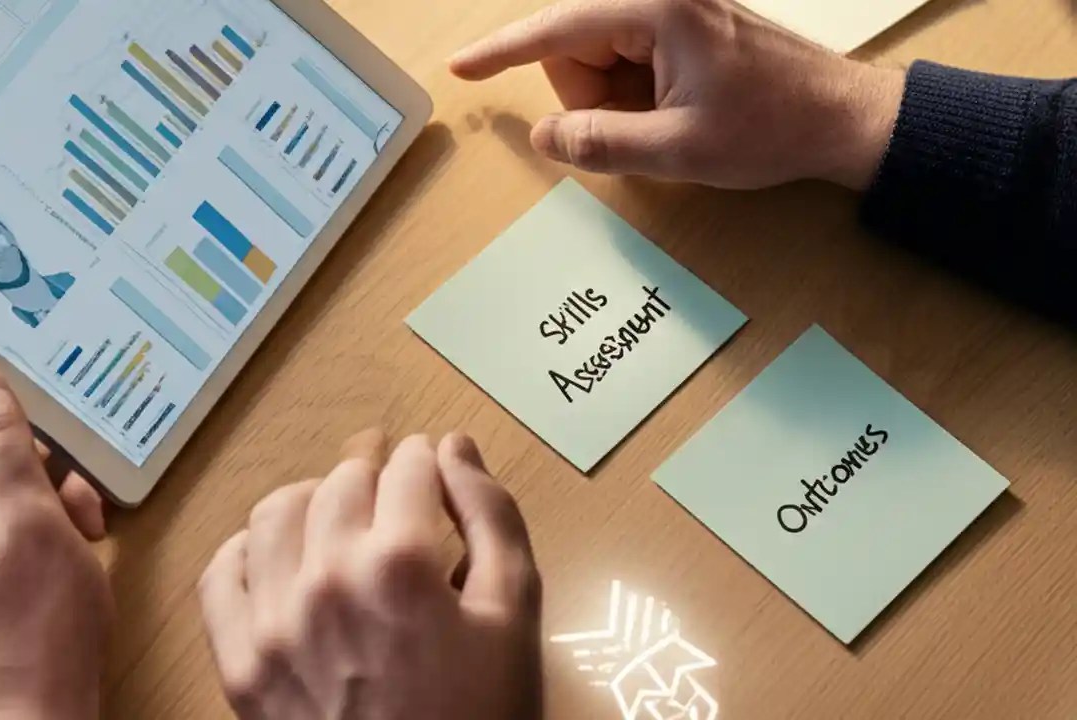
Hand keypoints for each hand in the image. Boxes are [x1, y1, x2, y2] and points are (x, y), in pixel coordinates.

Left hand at [199, 431, 541, 719]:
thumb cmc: (480, 715)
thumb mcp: (515, 616)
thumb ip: (492, 519)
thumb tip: (453, 446)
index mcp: (399, 564)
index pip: (407, 468)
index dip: (426, 460)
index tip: (433, 471)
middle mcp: (325, 579)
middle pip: (343, 480)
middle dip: (377, 473)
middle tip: (396, 491)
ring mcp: (271, 622)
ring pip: (276, 512)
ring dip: (314, 498)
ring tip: (341, 514)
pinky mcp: (237, 663)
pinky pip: (221, 573)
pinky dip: (246, 548)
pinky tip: (279, 555)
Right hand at [451, 0, 904, 189]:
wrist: (844, 119)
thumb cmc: (773, 128)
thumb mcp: (678, 151)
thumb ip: (601, 143)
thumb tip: (545, 137)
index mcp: (658, 11)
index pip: (556, 28)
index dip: (504, 53)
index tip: (462, 70)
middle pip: (577, 45)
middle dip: (588, 97)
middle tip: (639, 132)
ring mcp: (678, 10)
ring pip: (601, 56)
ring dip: (615, 100)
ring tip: (668, 125)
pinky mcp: (689, 26)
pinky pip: (631, 59)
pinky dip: (635, 93)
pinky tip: (675, 114)